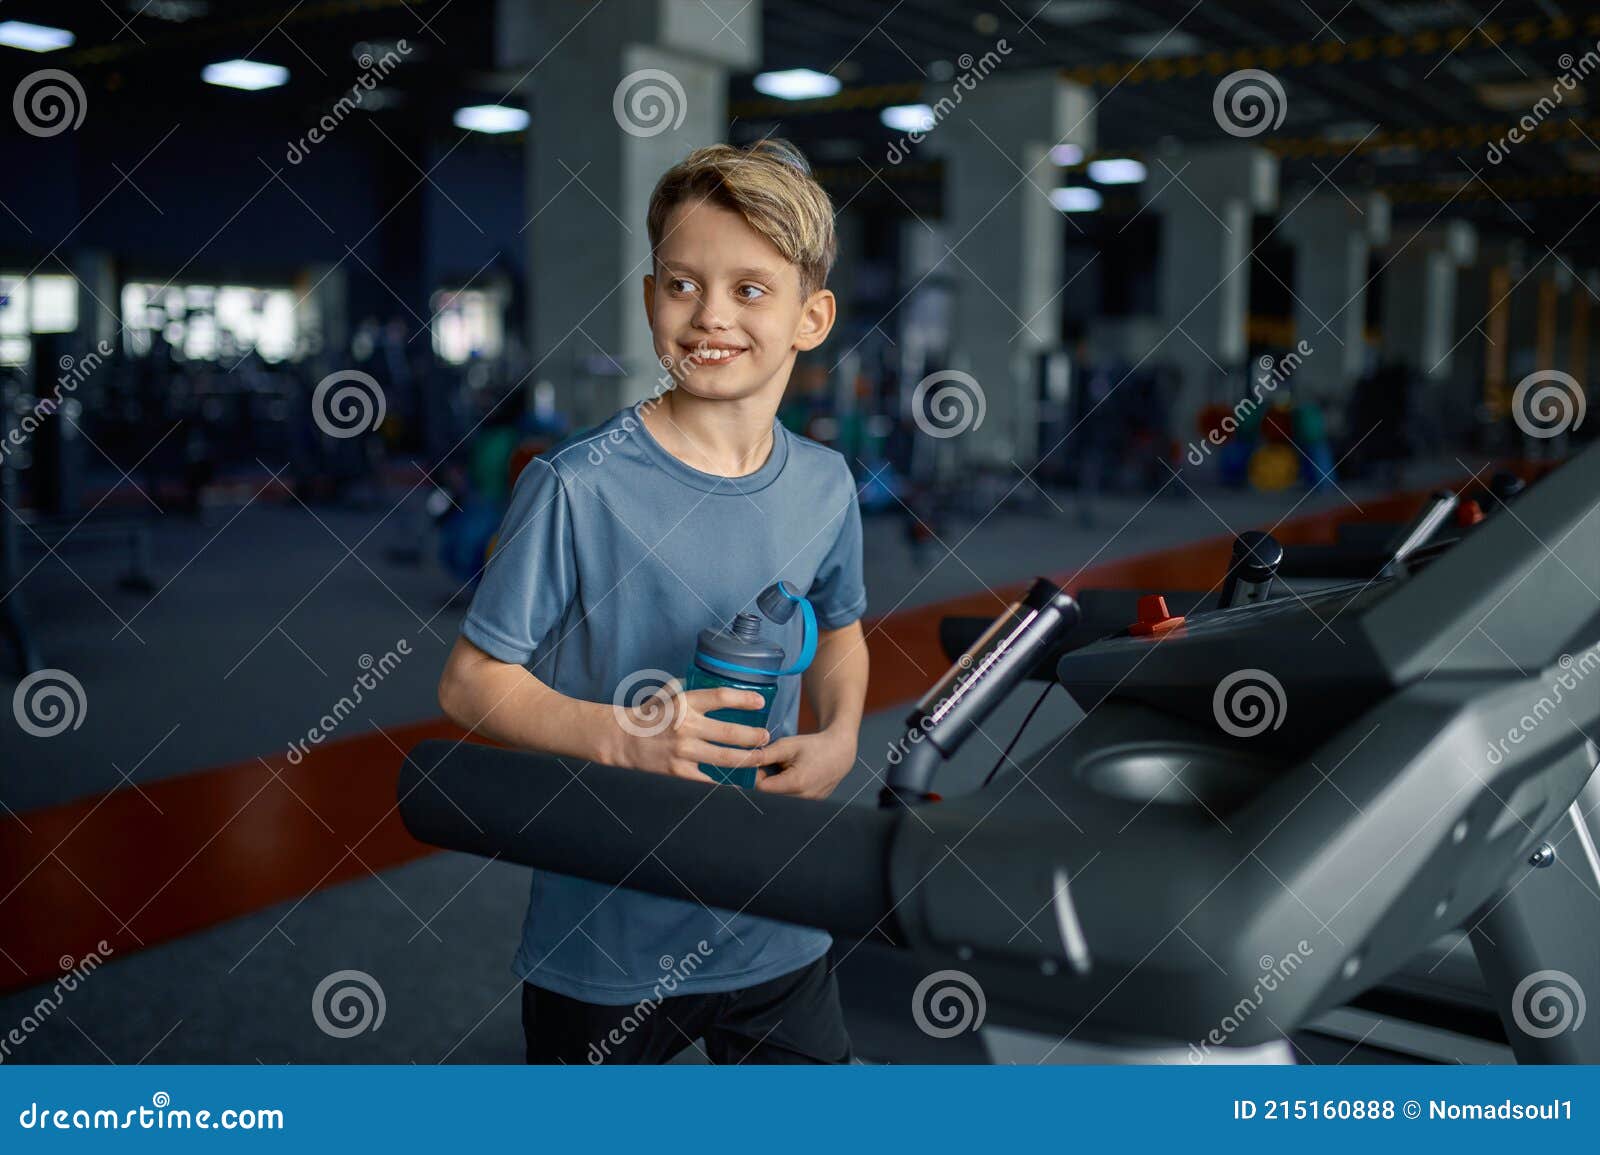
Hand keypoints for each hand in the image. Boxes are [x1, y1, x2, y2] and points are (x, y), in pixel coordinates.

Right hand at [612, 682, 770, 783]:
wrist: (622, 739)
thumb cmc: (648, 715)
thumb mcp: (667, 693)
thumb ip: (691, 688)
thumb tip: (718, 687)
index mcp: (684, 703)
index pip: (721, 697)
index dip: (744, 699)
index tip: (760, 702)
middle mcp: (686, 727)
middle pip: (730, 732)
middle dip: (754, 736)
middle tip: (766, 736)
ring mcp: (683, 751)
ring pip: (725, 758)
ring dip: (747, 759)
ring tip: (760, 757)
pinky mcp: (679, 772)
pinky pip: (709, 779)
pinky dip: (726, 782)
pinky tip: (739, 782)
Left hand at [752, 727, 857, 799]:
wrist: (840, 751)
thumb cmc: (813, 745)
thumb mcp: (788, 745)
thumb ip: (765, 754)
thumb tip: (744, 760)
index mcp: (796, 783)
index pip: (762, 787)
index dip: (756, 775)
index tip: (758, 764)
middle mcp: (803, 797)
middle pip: (771, 794)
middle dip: (767, 780)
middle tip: (773, 764)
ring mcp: (810, 802)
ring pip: (781, 797)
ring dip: (778, 784)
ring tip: (787, 768)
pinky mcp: (813, 803)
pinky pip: (792, 798)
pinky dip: (789, 787)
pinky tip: (796, 774)